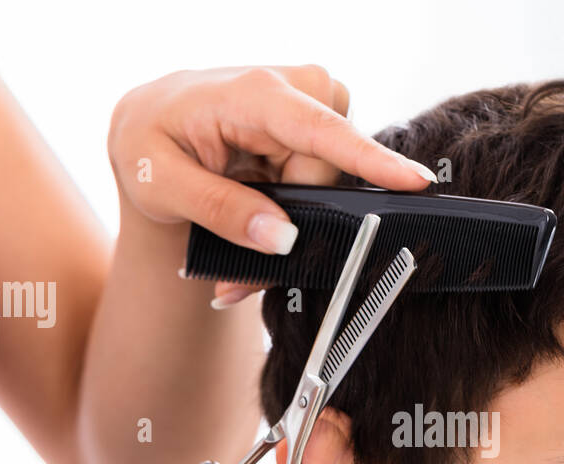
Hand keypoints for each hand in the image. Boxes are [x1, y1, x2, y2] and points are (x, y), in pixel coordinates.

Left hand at [106, 64, 437, 305]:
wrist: (150, 130)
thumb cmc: (149, 145)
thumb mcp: (160, 184)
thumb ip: (220, 211)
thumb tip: (285, 238)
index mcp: (252, 93)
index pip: (321, 128)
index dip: (369, 160)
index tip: (413, 182)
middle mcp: (292, 91)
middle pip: (326, 178)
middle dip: (295, 226)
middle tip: (242, 272)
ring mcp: (310, 111)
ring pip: (329, 189)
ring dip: (294, 225)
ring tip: (240, 240)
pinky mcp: (317, 134)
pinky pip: (324, 190)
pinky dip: (295, 218)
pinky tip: (259, 226)